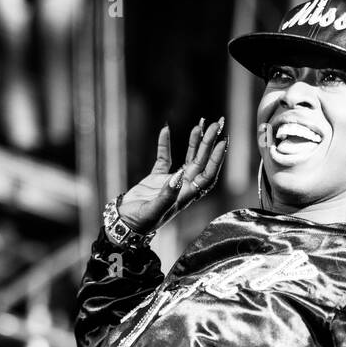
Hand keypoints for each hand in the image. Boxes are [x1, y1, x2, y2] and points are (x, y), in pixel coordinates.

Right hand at [114, 119, 227, 234]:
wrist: (124, 222)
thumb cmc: (141, 222)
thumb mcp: (154, 210)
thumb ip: (167, 194)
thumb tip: (178, 175)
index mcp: (186, 196)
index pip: (207, 175)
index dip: (215, 160)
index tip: (220, 142)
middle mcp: (182, 187)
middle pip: (201, 163)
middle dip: (208, 144)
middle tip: (215, 124)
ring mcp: (171, 181)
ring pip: (188, 159)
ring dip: (195, 142)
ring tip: (200, 124)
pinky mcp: (157, 177)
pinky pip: (164, 158)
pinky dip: (164, 145)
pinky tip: (165, 130)